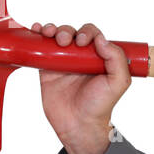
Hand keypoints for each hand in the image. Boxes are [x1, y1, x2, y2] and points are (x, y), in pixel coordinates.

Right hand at [33, 22, 130, 153]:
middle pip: (72, 32)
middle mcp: (81, 57)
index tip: (83, 42)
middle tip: (64, 42)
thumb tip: (101, 39)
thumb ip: (116, 59)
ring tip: (48, 33)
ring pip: (56, 37)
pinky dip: (37, 37)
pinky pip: (41, 50)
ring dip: (52, 29)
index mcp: (98, 57)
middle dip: (66, 31)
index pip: (92, 34)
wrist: (79, 124)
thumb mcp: (118, 82)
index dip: (86, 33)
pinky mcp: (47, 70)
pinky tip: (36, 31)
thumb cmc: (100, 106)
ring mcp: (63, 62)